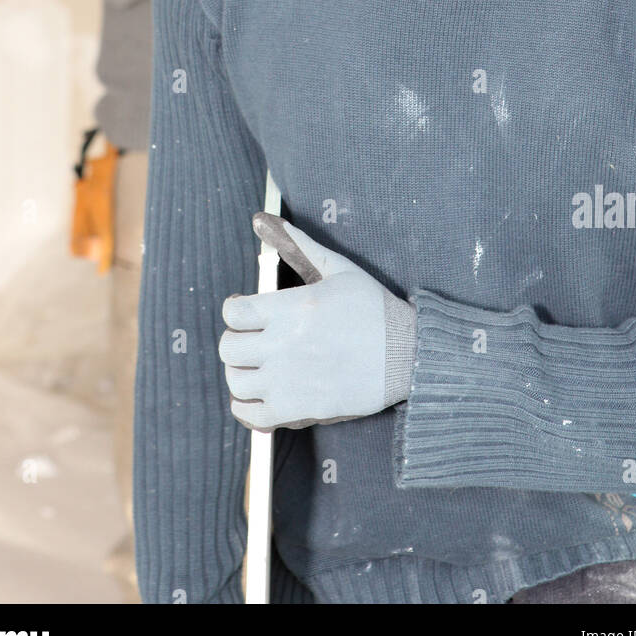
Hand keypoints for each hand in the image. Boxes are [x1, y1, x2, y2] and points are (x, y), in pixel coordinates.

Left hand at [218, 212, 416, 430]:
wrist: (407, 356)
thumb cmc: (375, 310)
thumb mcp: (339, 269)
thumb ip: (298, 245)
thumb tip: (263, 219)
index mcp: (291, 307)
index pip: (233, 312)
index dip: (235, 310)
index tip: (245, 312)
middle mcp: (283, 344)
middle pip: (228, 346)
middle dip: (236, 340)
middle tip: (251, 339)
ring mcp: (288, 379)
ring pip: (235, 381)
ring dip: (240, 372)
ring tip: (256, 366)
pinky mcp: (298, 409)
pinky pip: (251, 415)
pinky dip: (246, 408)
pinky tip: (257, 396)